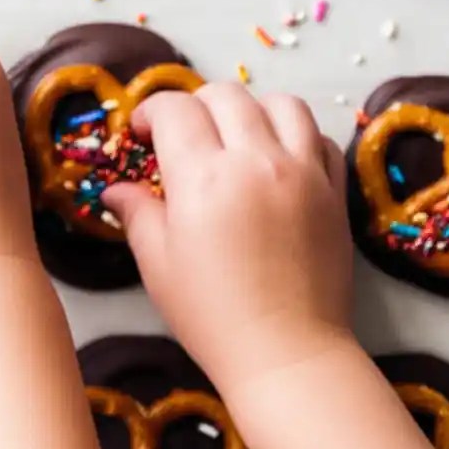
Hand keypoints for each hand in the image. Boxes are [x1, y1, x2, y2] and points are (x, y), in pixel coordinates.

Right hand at [102, 83, 353, 390]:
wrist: (286, 353)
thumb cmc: (211, 314)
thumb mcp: (156, 263)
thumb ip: (137, 214)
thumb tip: (115, 190)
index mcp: (203, 177)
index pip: (175, 110)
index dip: (151, 112)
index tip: (141, 133)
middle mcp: (256, 161)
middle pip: (225, 95)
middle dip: (195, 105)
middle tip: (181, 135)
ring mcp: (302, 172)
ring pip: (281, 104)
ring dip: (250, 109)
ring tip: (234, 137)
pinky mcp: (333, 192)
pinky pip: (319, 138)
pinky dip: (295, 136)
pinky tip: (277, 160)